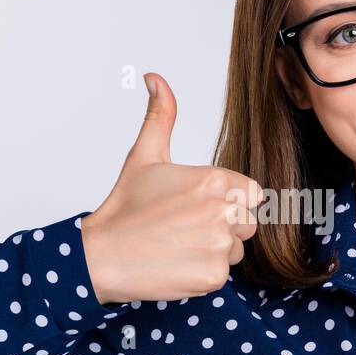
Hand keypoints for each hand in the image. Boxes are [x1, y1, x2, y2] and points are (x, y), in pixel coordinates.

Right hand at [79, 72, 261, 304]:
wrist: (102, 255)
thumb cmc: (125, 208)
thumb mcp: (144, 156)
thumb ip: (161, 116)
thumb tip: (156, 79)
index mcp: (214, 180)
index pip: (253, 193)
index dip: (231, 200)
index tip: (200, 206)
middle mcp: (223, 212)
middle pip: (248, 223)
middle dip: (225, 227)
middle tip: (185, 228)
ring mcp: (220, 245)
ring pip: (237, 250)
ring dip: (214, 251)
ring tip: (179, 245)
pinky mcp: (214, 275)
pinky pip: (223, 273)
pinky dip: (203, 272)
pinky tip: (177, 262)